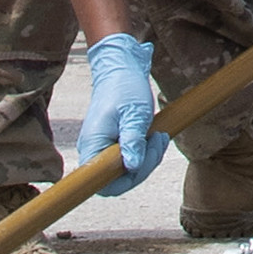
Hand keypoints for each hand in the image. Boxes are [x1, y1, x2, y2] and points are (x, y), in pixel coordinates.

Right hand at [72, 33, 166, 183]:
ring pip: (128, 169)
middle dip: (144, 165)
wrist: (121, 69)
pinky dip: (146, 151)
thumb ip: (132, 142)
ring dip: (149, 157)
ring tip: (160, 135)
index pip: (103, 184)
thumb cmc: (125, 88)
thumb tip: (131, 167)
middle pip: (119, 179)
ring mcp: (103, 147)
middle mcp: (94, 150)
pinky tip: (156, 136)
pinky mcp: (114, 143)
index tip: (142, 163)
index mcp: (93, 145)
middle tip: (159, 141)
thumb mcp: (134, 114)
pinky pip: (130, 157)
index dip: (125, 182)